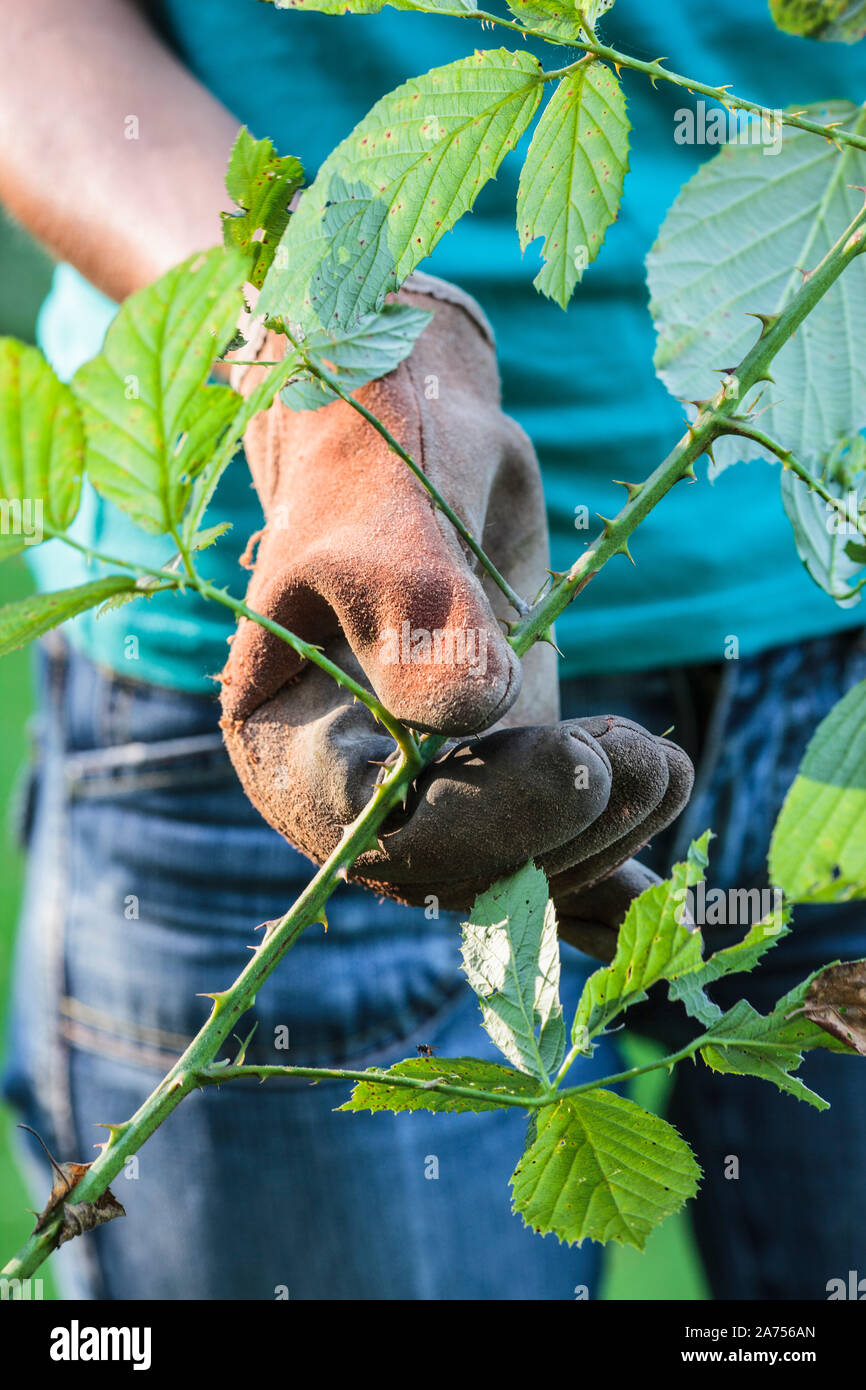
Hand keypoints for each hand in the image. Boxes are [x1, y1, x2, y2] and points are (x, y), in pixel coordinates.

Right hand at [219, 275, 692, 957]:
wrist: (424, 460)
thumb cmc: (383, 473)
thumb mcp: (387, 526)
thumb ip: (415, 613)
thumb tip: (470, 710)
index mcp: (291, 745)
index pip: (376, 828)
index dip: (480, 815)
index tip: (569, 753)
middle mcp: (360, 792)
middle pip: (457, 870)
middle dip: (559, 827)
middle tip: (634, 755)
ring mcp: (439, 791)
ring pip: (519, 873)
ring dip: (605, 834)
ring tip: (653, 758)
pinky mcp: (506, 782)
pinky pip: (555, 864)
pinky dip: (613, 888)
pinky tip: (674, 915)